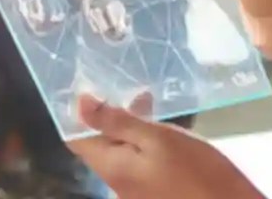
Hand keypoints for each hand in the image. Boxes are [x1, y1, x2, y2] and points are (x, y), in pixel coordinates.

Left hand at [68, 95, 261, 198]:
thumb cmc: (194, 169)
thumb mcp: (157, 138)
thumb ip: (117, 122)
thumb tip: (80, 103)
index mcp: (110, 166)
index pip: (76, 137)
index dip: (79, 111)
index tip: (93, 83)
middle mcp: (114, 181)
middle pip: (98, 144)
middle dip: (110, 115)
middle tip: (128, 87)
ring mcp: (132, 190)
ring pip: (119, 151)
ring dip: (129, 127)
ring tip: (149, 102)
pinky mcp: (151, 191)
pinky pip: (136, 162)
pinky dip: (142, 142)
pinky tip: (162, 130)